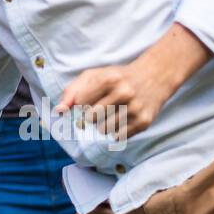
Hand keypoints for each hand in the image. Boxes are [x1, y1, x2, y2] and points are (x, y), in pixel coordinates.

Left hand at [55, 61, 170, 142]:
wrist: (155, 77)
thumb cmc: (118, 77)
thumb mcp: (94, 76)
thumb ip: (72, 91)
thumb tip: (59, 111)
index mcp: (109, 79)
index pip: (81, 103)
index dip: (81, 105)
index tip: (89, 101)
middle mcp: (123, 92)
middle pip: (91, 118)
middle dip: (91, 116)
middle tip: (102, 108)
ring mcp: (135, 108)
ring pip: (104, 130)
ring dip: (103, 125)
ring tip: (113, 113)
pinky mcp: (144, 122)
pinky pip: (119, 137)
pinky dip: (116, 132)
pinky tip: (123, 119)